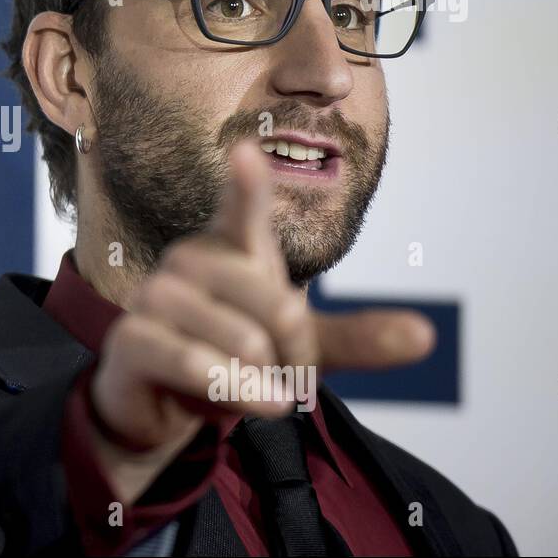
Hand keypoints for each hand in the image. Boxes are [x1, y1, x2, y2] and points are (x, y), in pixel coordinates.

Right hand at [88, 139, 434, 501]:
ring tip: (252, 392)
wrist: (162, 404)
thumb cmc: (231, 355)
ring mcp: (155, 296)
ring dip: (263, 381)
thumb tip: (426, 336)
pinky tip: (254, 403)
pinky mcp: (131, 339)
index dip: (246, 184)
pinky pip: (191, 362)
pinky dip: (231, 391)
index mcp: (231, 247)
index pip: (242, 209)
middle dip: (296, 354)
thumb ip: (356, 338)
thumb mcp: (300, 347)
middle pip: (275, 301)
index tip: (246, 152)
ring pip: (240, 338)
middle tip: (283, 379)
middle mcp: (189, 261)